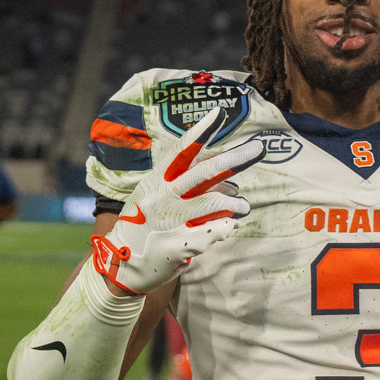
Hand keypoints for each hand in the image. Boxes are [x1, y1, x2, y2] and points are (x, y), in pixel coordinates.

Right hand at [90, 108, 263, 296]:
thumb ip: (183, 180)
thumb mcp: (154, 194)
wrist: (121, 265)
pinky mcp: (177, 246)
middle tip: (258, 149)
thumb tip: (219, 163)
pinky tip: (229, 226)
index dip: (200, 132)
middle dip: (234, 159)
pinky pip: (212, 232)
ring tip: (242, 206)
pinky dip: (225, 227)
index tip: (219, 114)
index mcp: (156, 181)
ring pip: (212, 202)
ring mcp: (169, 221)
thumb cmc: (144, 224)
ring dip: (234, 202)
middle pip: (203, 173)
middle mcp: (162, 197)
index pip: (180, 152)